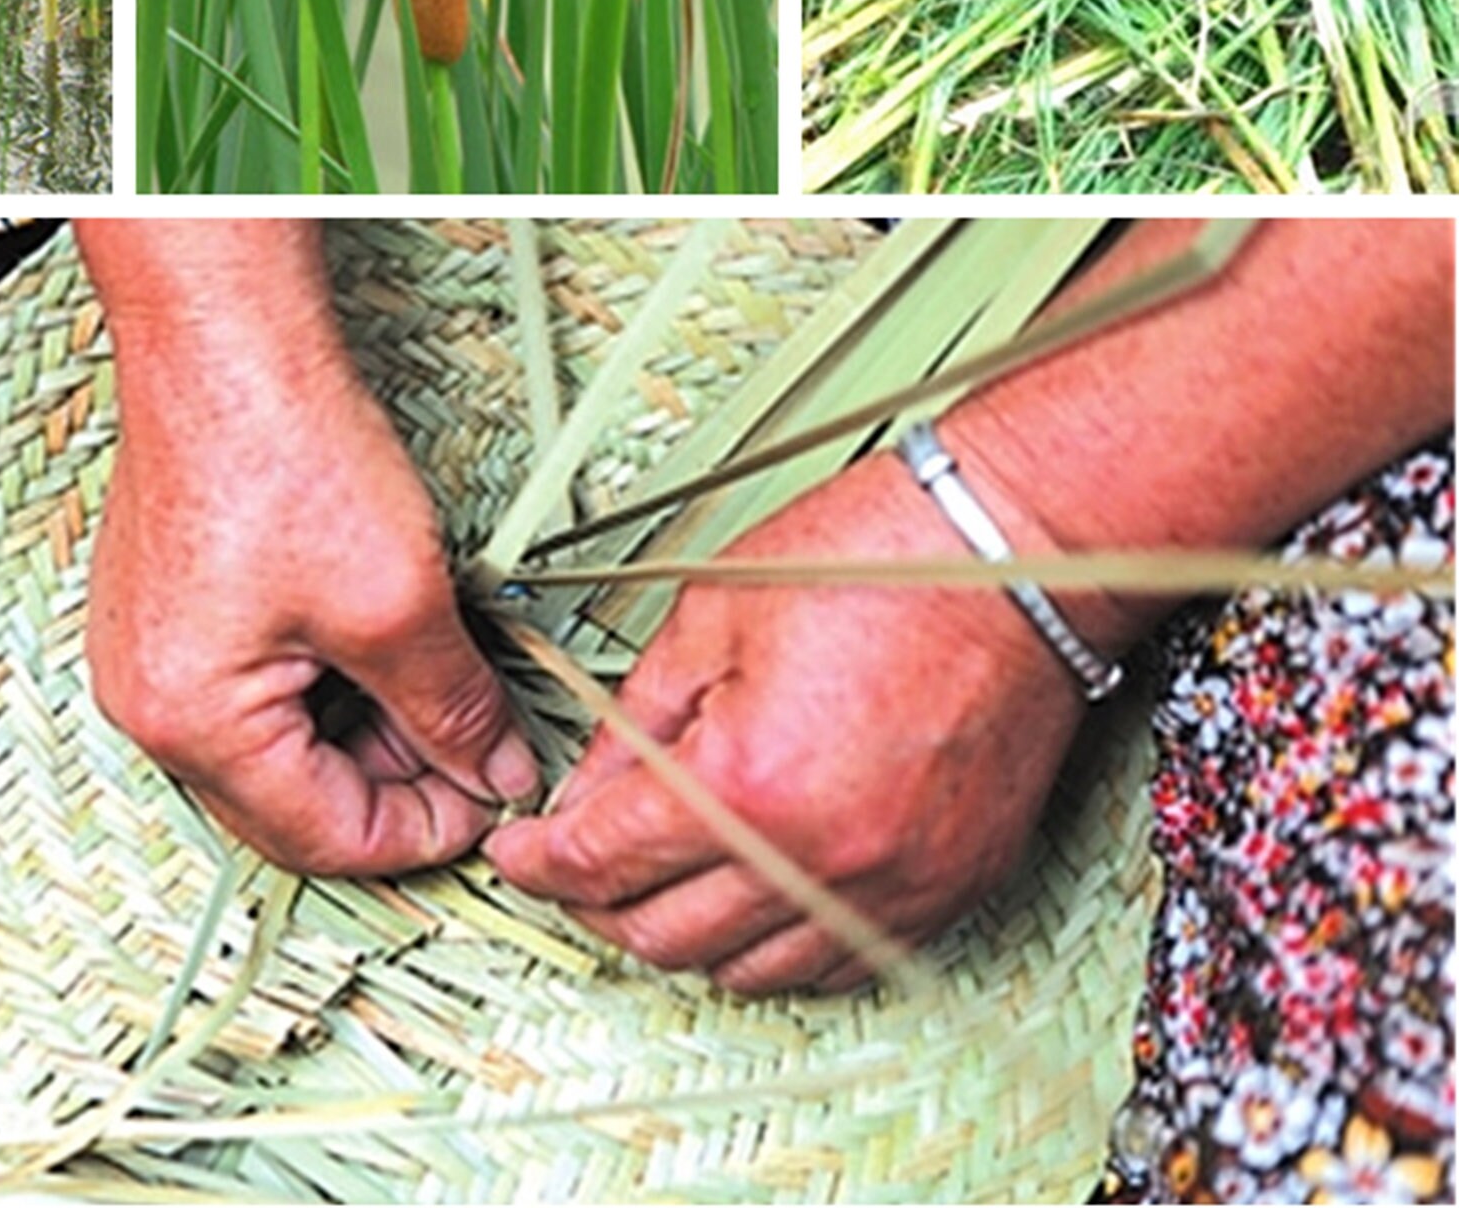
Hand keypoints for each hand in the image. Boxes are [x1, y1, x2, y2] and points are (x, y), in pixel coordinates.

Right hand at [83, 233, 537, 877]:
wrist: (227, 339)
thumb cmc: (284, 452)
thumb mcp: (399, 602)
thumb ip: (453, 709)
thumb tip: (495, 772)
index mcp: (189, 724)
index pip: (323, 838)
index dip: (425, 831)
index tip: (493, 796)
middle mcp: (147, 703)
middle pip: (292, 799)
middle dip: (395, 778)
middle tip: (476, 734)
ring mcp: (147, 653)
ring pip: (277, 741)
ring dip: (364, 727)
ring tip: (434, 671)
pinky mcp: (165, 606)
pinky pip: (252, 684)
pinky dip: (324, 678)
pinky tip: (379, 635)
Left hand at [486, 454, 1086, 995]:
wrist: (1015, 557)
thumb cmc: (878, 559)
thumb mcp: (712, 614)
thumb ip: (636, 716)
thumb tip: (588, 788)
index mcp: (745, 782)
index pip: (602, 862)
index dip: (537, 864)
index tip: (515, 855)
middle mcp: (819, 858)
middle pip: (663, 937)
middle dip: (596, 904)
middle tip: (574, 862)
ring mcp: (890, 889)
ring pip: (748, 971)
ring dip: (685, 931)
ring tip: (661, 874)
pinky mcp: (948, 891)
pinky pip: (838, 964)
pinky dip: (778, 944)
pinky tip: (755, 890)